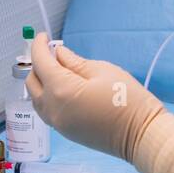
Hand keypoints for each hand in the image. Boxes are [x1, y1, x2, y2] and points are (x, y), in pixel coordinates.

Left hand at [26, 33, 164, 162]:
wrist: (141, 135)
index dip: (39, 46)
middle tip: (52, 52)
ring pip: (36, 98)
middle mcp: (53, 109)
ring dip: (40, 82)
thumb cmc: (128, 100)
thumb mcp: (102, 71)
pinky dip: (46, 96)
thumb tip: (59, 54)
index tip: (43, 37)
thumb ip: (75, 62)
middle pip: (32, 82)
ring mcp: (57, 123)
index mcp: (61, 90)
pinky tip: (62, 88)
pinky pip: (45, 111)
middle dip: (38, 64)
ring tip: (57, 70)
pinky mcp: (65, 132)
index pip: (40, 62)